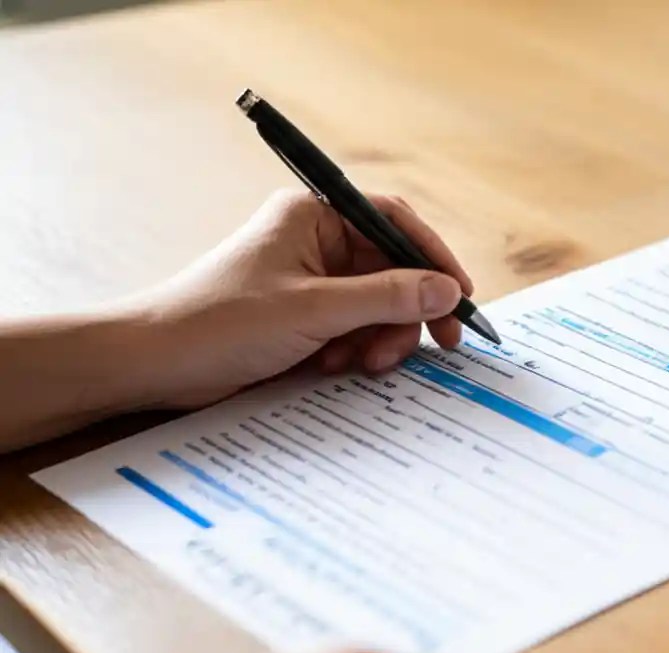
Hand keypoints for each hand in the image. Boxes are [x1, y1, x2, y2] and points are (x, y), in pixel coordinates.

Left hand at [132, 189, 475, 406]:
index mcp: (313, 215)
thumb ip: (388, 297)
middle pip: (391, 269)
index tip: (460, 295)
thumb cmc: (220, 322)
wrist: (154, 364)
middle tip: (435, 345)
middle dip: (407, 311)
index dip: (433, 258)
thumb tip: (446, 289)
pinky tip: (330, 367)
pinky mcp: (301, 315)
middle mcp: (314, 241)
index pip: (393, 221)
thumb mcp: (315, 310)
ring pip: (376, 305)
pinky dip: (353, 349)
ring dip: (378, 337)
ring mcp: (308, 280)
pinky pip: (352, 327)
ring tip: (359, 363)